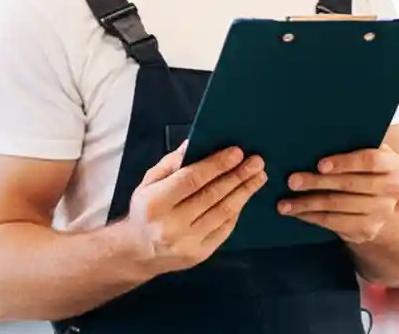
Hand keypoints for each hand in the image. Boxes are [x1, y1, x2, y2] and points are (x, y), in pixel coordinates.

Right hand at [121, 142, 266, 275]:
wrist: (139, 253)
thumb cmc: (145, 211)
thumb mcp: (149, 183)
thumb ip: (172, 163)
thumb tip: (194, 143)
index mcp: (155, 203)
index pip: (191, 180)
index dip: (216, 165)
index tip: (237, 152)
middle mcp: (171, 225)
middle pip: (211, 195)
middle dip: (237, 176)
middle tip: (257, 162)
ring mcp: (187, 242)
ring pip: (223, 212)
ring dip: (244, 192)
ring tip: (259, 177)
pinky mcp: (200, 254)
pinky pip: (224, 229)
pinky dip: (236, 211)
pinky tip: (244, 197)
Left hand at [278, 144, 398, 243]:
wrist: (379, 201)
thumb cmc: (363, 168)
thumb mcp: (364, 151)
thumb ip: (350, 144)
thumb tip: (314, 136)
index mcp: (394, 164)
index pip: (370, 160)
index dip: (344, 162)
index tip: (320, 164)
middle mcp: (393, 189)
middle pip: (350, 185)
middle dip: (317, 183)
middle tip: (292, 181)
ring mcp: (382, 213)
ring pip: (338, 206)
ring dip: (307, 203)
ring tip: (284, 202)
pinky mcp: (367, 230)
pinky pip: (334, 223)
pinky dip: (312, 217)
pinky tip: (296, 212)